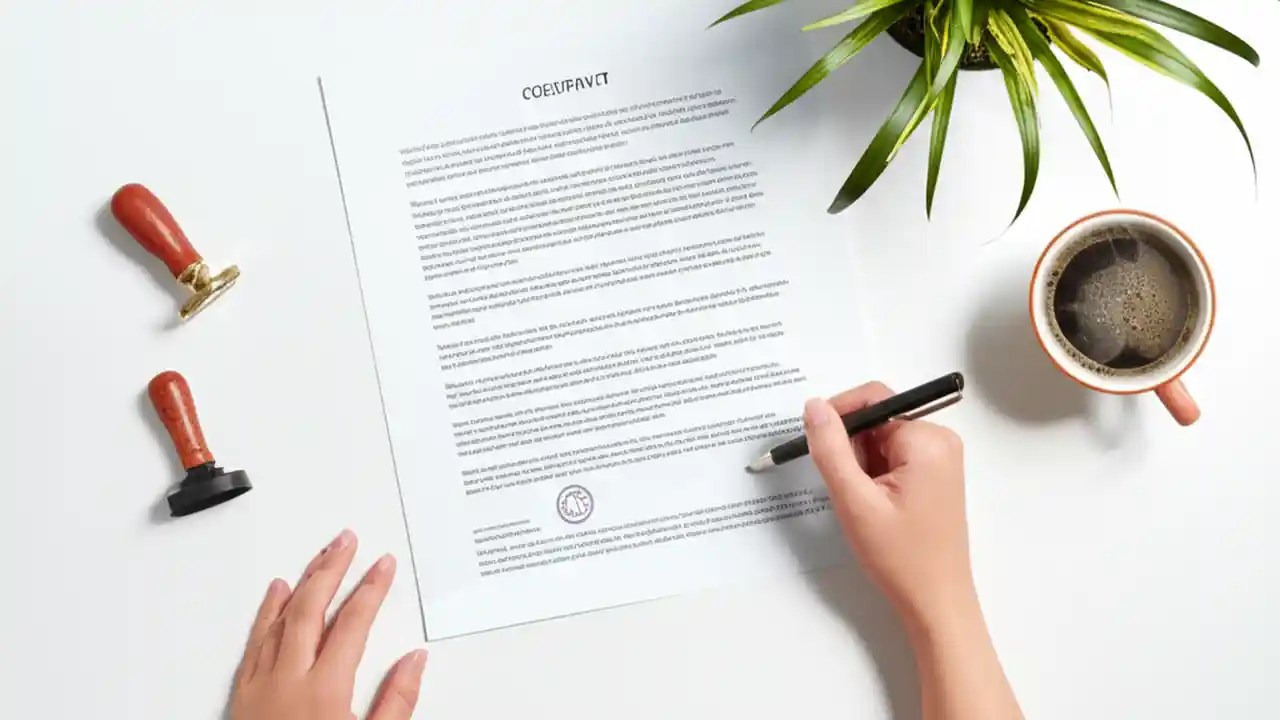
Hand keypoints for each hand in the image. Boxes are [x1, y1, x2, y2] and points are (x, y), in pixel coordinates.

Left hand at [231, 530, 426, 719]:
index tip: (383, 565)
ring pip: (279, 618)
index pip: (352, 624)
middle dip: (332, 569)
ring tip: (318, 557)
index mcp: (324, 691)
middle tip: (346, 541)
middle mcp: (286, 681)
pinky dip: (266, 613)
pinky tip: (274, 594)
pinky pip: (254, 642)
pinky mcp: (241, 697)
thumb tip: (414, 662)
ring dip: (301, 582)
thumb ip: (396, 703)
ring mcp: (259, 687)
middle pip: (310, 608)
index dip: (371, 589)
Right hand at [805, 383, 973, 629]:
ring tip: (865, 505)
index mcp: (928, 440)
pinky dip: (874, 476)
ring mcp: (940, 459)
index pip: (874, 400)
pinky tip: (876, 508)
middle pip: (877, 421)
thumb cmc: (898, 556)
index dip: (838, 416)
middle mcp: (940, 441)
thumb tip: (813, 405)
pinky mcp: (934, 477)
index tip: (815, 445)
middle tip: (850, 491)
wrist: (935, 603)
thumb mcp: (855, 501)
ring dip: (861, 466)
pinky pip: (893, 458)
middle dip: (852, 450)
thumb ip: (830, 449)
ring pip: (881, 441)